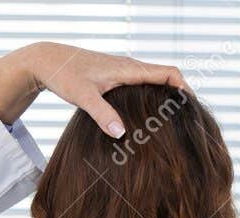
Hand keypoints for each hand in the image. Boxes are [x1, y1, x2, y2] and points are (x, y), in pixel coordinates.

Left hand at [0, 42, 191, 137]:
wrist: (47, 62)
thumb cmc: (65, 75)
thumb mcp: (83, 96)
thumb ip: (102, 115)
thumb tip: (121, 134)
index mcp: (128, 68)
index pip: (168, 72)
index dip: (184, 88)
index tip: (192, 106)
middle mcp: (129, 67)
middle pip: (165, 77)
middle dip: (177, 95)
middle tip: (186, 120)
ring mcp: (122, 71)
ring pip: (152, 81)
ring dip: (164, 96)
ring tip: (170, 121)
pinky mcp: (114, 77)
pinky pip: (140, 85)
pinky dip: (149, 97)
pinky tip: (145, 116)